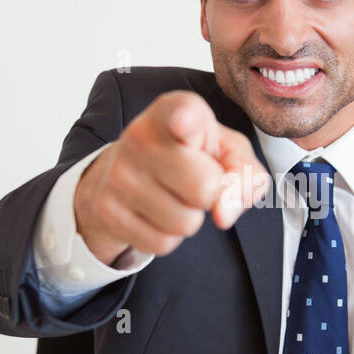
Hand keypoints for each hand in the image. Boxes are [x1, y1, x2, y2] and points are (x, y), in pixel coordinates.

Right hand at [74, 90, 270, 264]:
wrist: (129, 172)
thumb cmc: (190, 156)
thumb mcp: (228, 152)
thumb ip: (246, 174)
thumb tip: (223, 214)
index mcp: (173, 111)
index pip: (183, 113)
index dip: (188, 120)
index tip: (184, 123)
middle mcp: (140, 137)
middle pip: (205, 188)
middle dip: (211, 194)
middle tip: (194, 178)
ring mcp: (119, 175)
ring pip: (185, 223)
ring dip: (190, 217)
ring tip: (174, 195)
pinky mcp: (107, 210)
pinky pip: (162, 243)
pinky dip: (168, 236)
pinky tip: (156, 212)